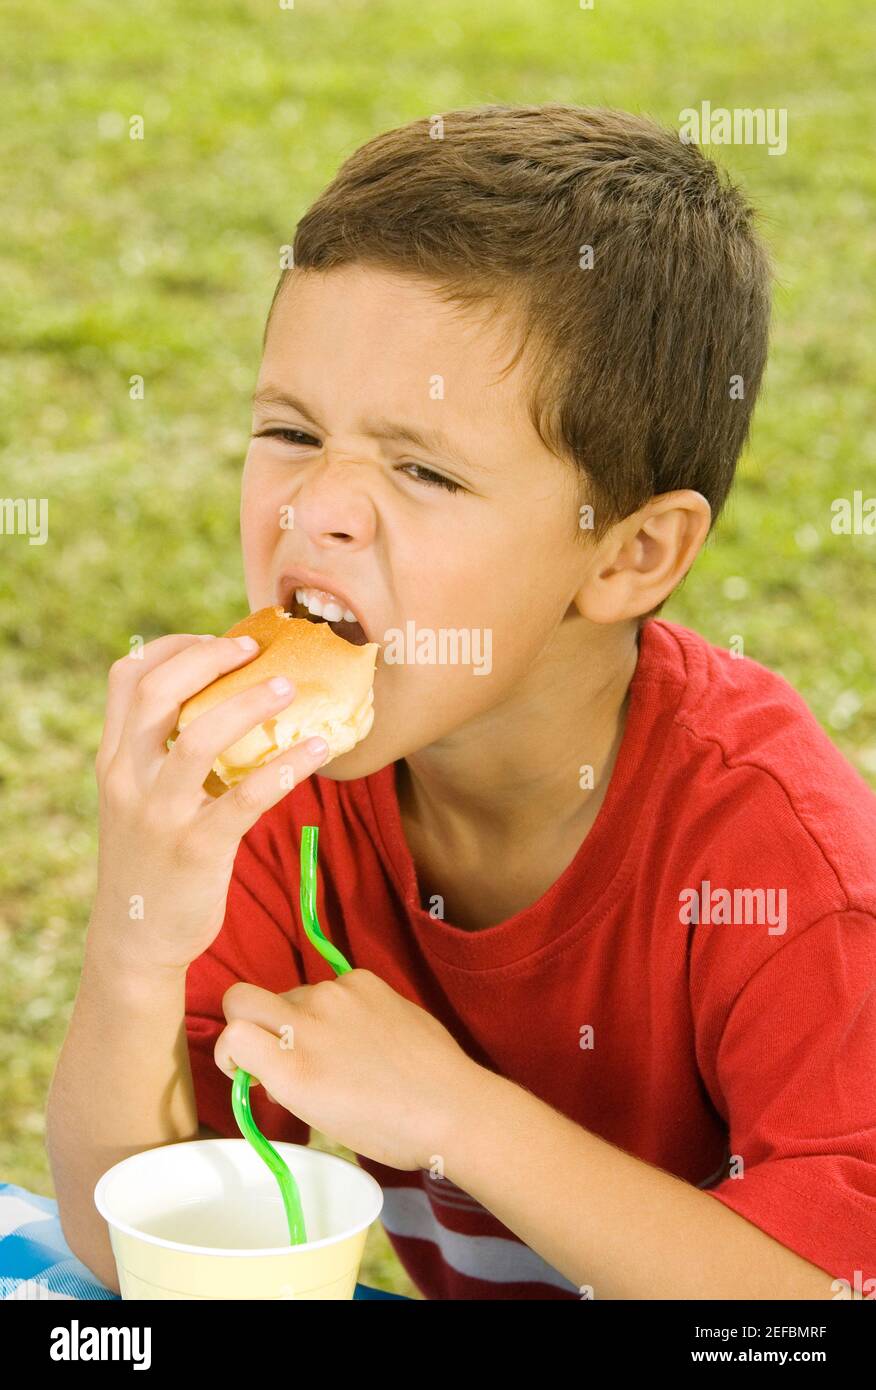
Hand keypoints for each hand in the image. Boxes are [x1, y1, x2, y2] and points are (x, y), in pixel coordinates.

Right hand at [89, 631, 331, 972]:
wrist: (135, 938)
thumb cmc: (151, 859)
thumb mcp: (138, 800)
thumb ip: (162, 756)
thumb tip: (226, 704)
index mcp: (115, 760)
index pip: (128, 678)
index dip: (173, 646)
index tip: (217, 639)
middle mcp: (129, 780)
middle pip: (158, 693)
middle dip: (209, 659)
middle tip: (255, 648)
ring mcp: (160, 814)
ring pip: (199, 739)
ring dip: (249, 704)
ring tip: (289, 688)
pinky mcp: (196, 849)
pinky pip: (245, 798)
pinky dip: (286, 767)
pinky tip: (319, 749)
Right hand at [214, 970, 478, 1171]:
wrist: (450, 1104)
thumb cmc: (385, 1127)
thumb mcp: (317, 1116)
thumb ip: (281, 1079)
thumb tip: (266, 1060)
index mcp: (291, 1069)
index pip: (230, 1033)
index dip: (228, 1050)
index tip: (244, 1065)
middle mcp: (307, 1023)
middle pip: (244, 998)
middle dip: (247, 1019)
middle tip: (276, 1045)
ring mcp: (336, 993)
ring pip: (292, 994)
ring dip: (301, 1015)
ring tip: (341, 1046)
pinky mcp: (363, 978)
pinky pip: (332, 986)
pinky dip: (337, 1005)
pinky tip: (367, 1031)